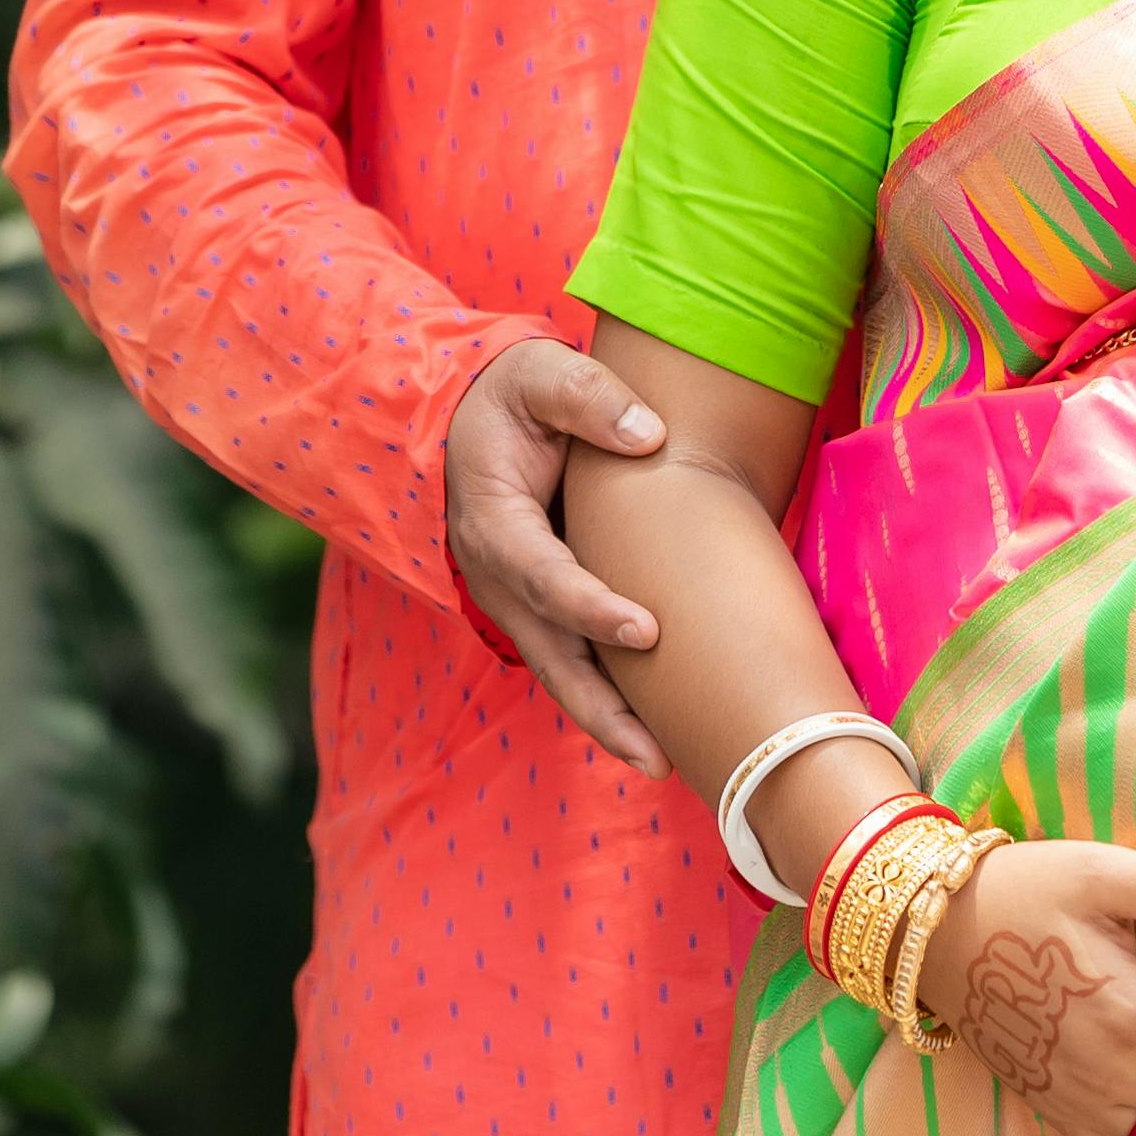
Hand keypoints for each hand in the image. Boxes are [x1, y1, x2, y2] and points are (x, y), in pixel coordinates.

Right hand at [446, 336, 671, 771]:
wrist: (472, 419)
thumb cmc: (512, 396)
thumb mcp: (538, 372)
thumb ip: (587, 397)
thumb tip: (648, 435)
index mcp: (495, 523)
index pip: (544, 576)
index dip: (591, 608)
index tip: (646, 630)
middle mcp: (498, 578)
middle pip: (549, 655)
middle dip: (601, 707)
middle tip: (656, 748)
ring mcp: (515, 603)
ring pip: (560, 673)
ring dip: (606, 720)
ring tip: (664, 762)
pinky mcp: (538, 611)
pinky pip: (571, 663)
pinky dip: (606, 700)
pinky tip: (655, 729)